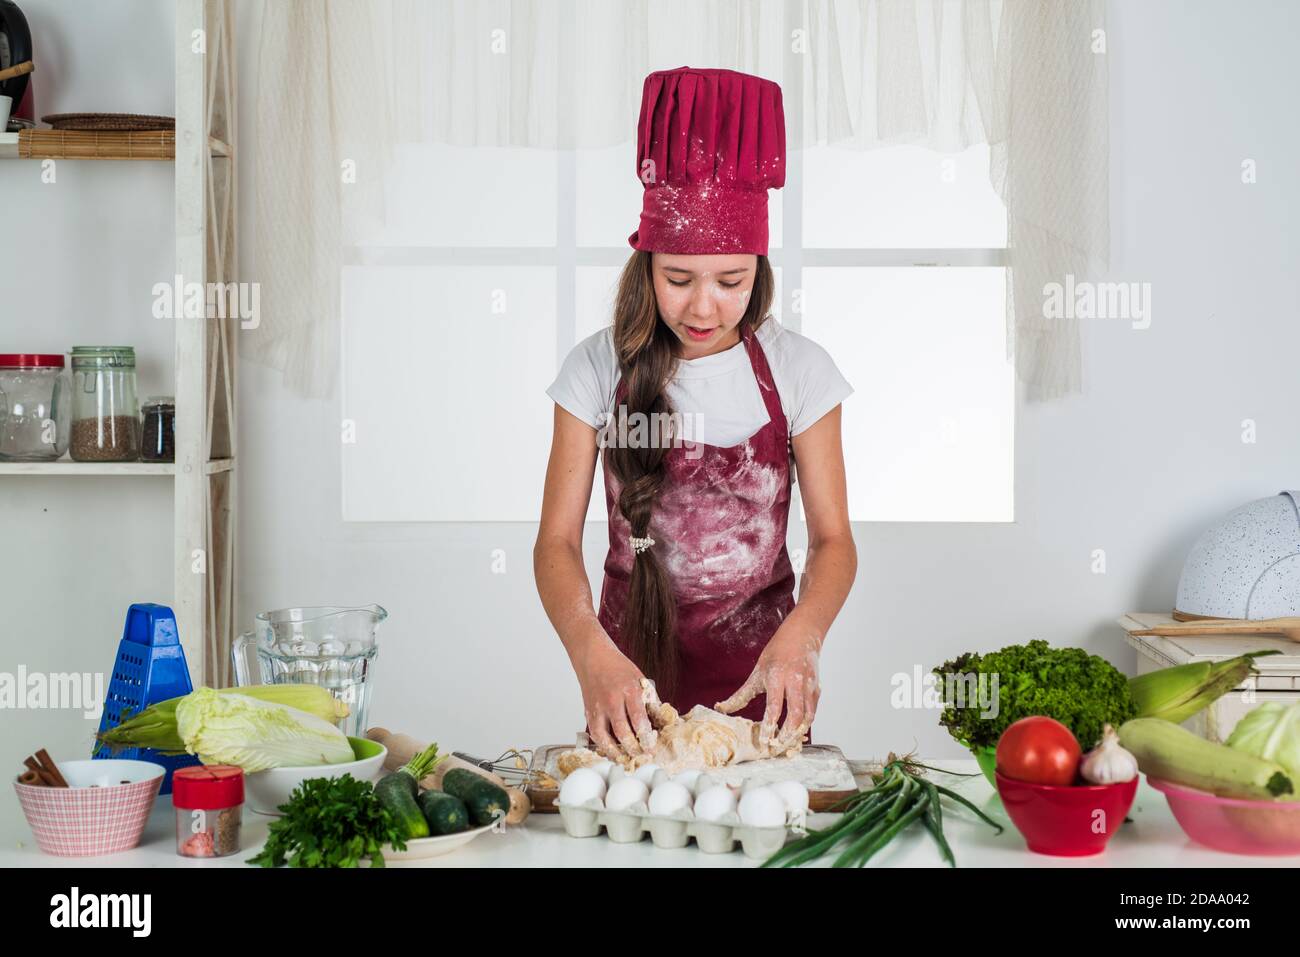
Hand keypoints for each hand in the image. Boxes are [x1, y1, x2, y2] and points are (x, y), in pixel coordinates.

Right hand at [574, 637, 660, 762]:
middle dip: (633, 748)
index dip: (646, 737)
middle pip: (622, 731)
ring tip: (626, 759)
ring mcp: (598, 707)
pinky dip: (603, 745)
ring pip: (604, 737)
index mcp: (629, 690)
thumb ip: (650, 700)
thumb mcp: (640, 679)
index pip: (639, 719)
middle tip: (641, 757)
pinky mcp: (588, 712)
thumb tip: (661, 719)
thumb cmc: (618, 667)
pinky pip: (595, 734)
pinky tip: (611, 751)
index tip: (651, 747)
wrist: (593, 656)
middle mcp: (612, 700)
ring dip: (616, 752)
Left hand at [714, 625, 820, 751]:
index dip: (770, 725)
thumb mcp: (757, 672)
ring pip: (807, 716)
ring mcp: (809, 686)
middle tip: (778, 747)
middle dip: (787, 734)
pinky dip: (805, 725)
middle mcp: (795, 682)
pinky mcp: (817, 689)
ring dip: (798, 733)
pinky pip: (813, 712)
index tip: (765, 740)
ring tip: (787, 744)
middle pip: (795, 714)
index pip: (774, 706)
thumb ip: (741, 694)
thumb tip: (721, 708)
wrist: (802, 636)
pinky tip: (796, 733)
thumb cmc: (777, 653)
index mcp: (777, 677)